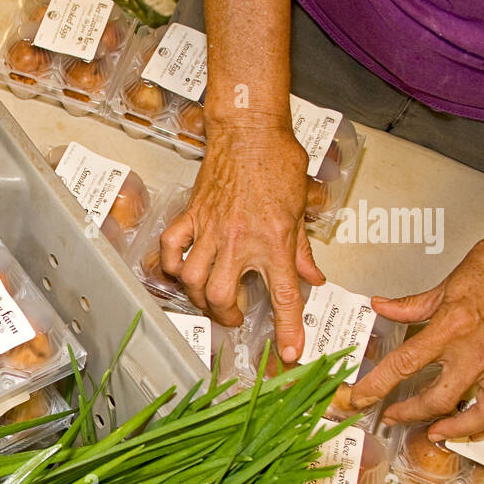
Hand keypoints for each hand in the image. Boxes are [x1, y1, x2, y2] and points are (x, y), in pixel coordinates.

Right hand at [159, 113, 322, 361]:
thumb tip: (313, 278)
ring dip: (199, 298)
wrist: (249, 131)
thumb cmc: (278, 163)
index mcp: (274, 241)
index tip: (289, 353)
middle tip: (234, 316)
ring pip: (192, 280)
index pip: (284, 296)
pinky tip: (179, 272)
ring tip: (209, 299)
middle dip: (227, 316)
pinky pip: (170, 249)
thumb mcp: (301, 210)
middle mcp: (240, 240)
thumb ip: (303, 251)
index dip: (288, 329)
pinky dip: (170, 266)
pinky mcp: (191, 216)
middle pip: (222, 296)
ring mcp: (210, 229)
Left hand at [351, 230, 483, 439]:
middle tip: (393, 416)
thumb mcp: (448, 283)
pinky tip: (480, 430)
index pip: (405, 365)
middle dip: (410, 414)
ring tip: (437, 433)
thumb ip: (412, 304)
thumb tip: (382, 306)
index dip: (377, 386)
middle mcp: (478, 351)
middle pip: (438, 399)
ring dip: (457, 430)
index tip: (360, 399)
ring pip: (482, 414)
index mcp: (452, 327)